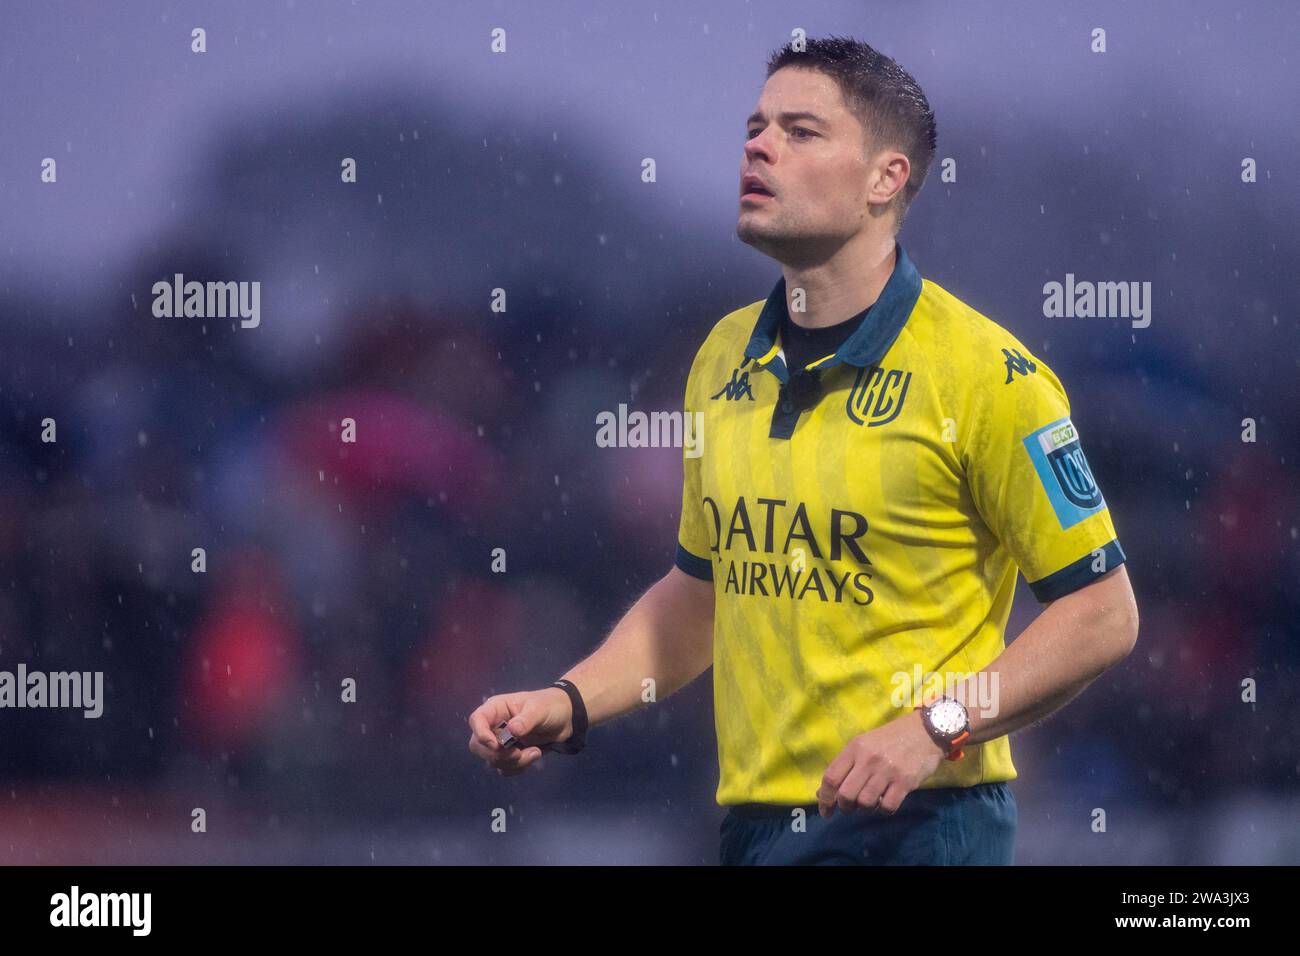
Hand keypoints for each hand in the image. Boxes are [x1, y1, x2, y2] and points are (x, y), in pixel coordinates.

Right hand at [467, 687, 573, 776]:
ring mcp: (501, 742)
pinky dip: (518, 767)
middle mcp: (494, 726)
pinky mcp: (510, 755)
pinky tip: (535, 755)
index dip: (481, 734)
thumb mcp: (539, 709)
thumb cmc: (550, 706)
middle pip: (478, 746)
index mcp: (497, 709)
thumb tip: (511, 731)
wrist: (566, 719)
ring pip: (493, 760)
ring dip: (514, 762)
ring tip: (535, 752)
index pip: (476, 720)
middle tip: (518, 753)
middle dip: (498, 754)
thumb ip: (525, 720)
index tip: (496, 745)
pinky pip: (505, 768)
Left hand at [815, 709, 945, 816]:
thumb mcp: (863, 745)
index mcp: (854, 748)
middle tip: (850, 808)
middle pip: (845, 794)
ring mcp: (887, 771)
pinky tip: (885, 801)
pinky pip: (887, 806)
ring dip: (865, 809)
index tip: (826, 811)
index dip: (824, 798)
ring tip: (870, 802)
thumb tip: (822, 793)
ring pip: (866, 803)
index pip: (831, 777)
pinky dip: (884, 809)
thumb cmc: (889, 739)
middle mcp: (868, 759)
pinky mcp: (905, 782)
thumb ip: (844, 767)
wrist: (924, 731)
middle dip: (845, 807)